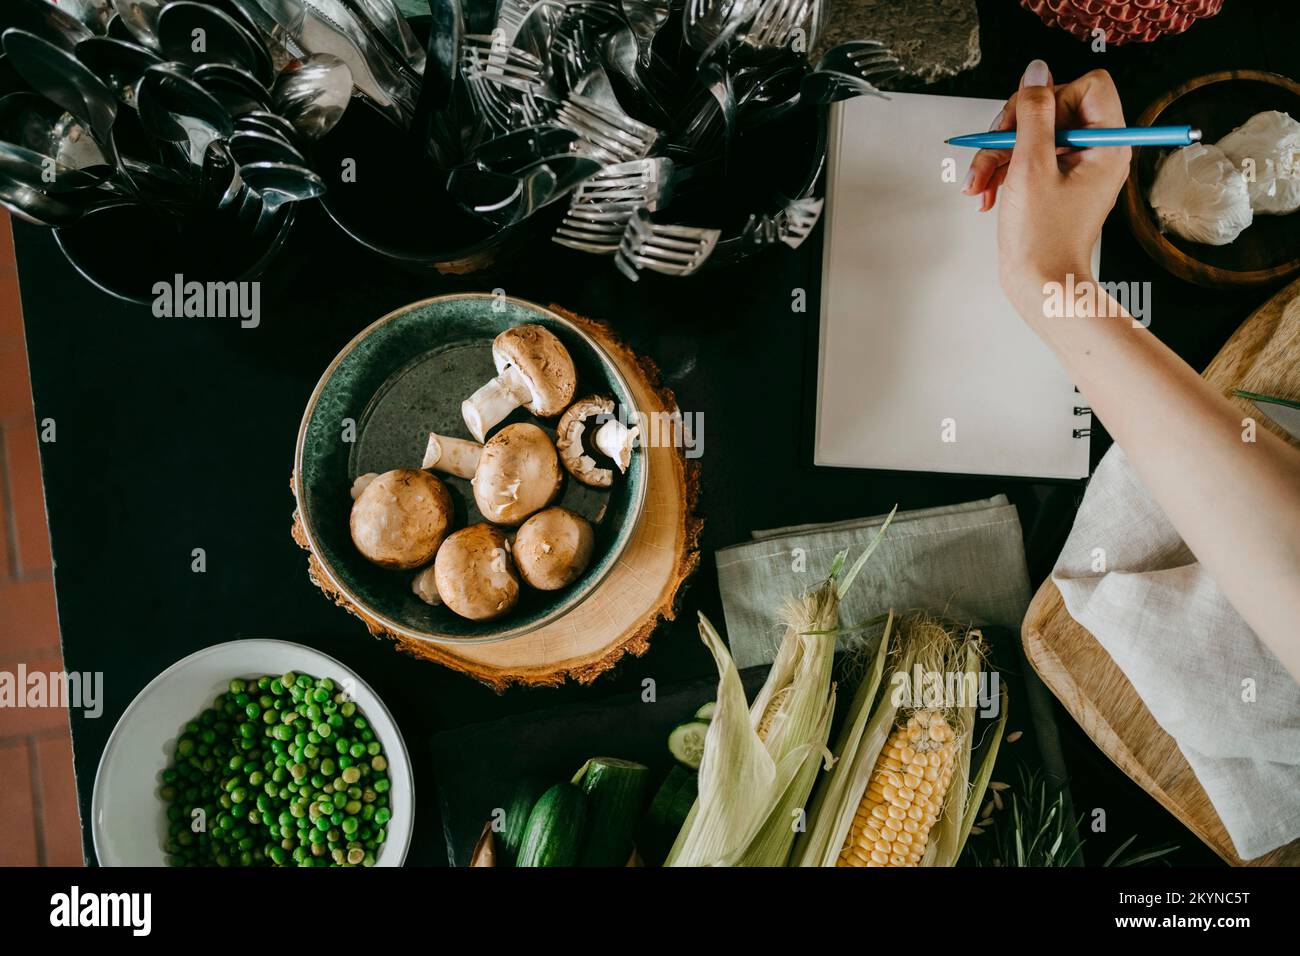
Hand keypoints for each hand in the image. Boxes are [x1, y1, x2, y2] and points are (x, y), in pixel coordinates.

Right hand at [963, 61, 1130, 318]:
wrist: (1041, 288)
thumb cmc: (1042, 240)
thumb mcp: (1030, 166)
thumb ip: (1033, 113)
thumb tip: (1036, 72)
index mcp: (1106, 145)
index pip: (1089, 86)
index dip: (1053, 96)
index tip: (1029, 122)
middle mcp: (1096, 153)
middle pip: (1053, 109)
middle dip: (1014, 129)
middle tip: (994, 150)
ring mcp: (1074, 170)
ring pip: (1033, 135)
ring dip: (999, 154)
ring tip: (979, 183)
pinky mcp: (1054, 185)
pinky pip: (1026, 159)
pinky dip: (1002, 172)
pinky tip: (986, 193)